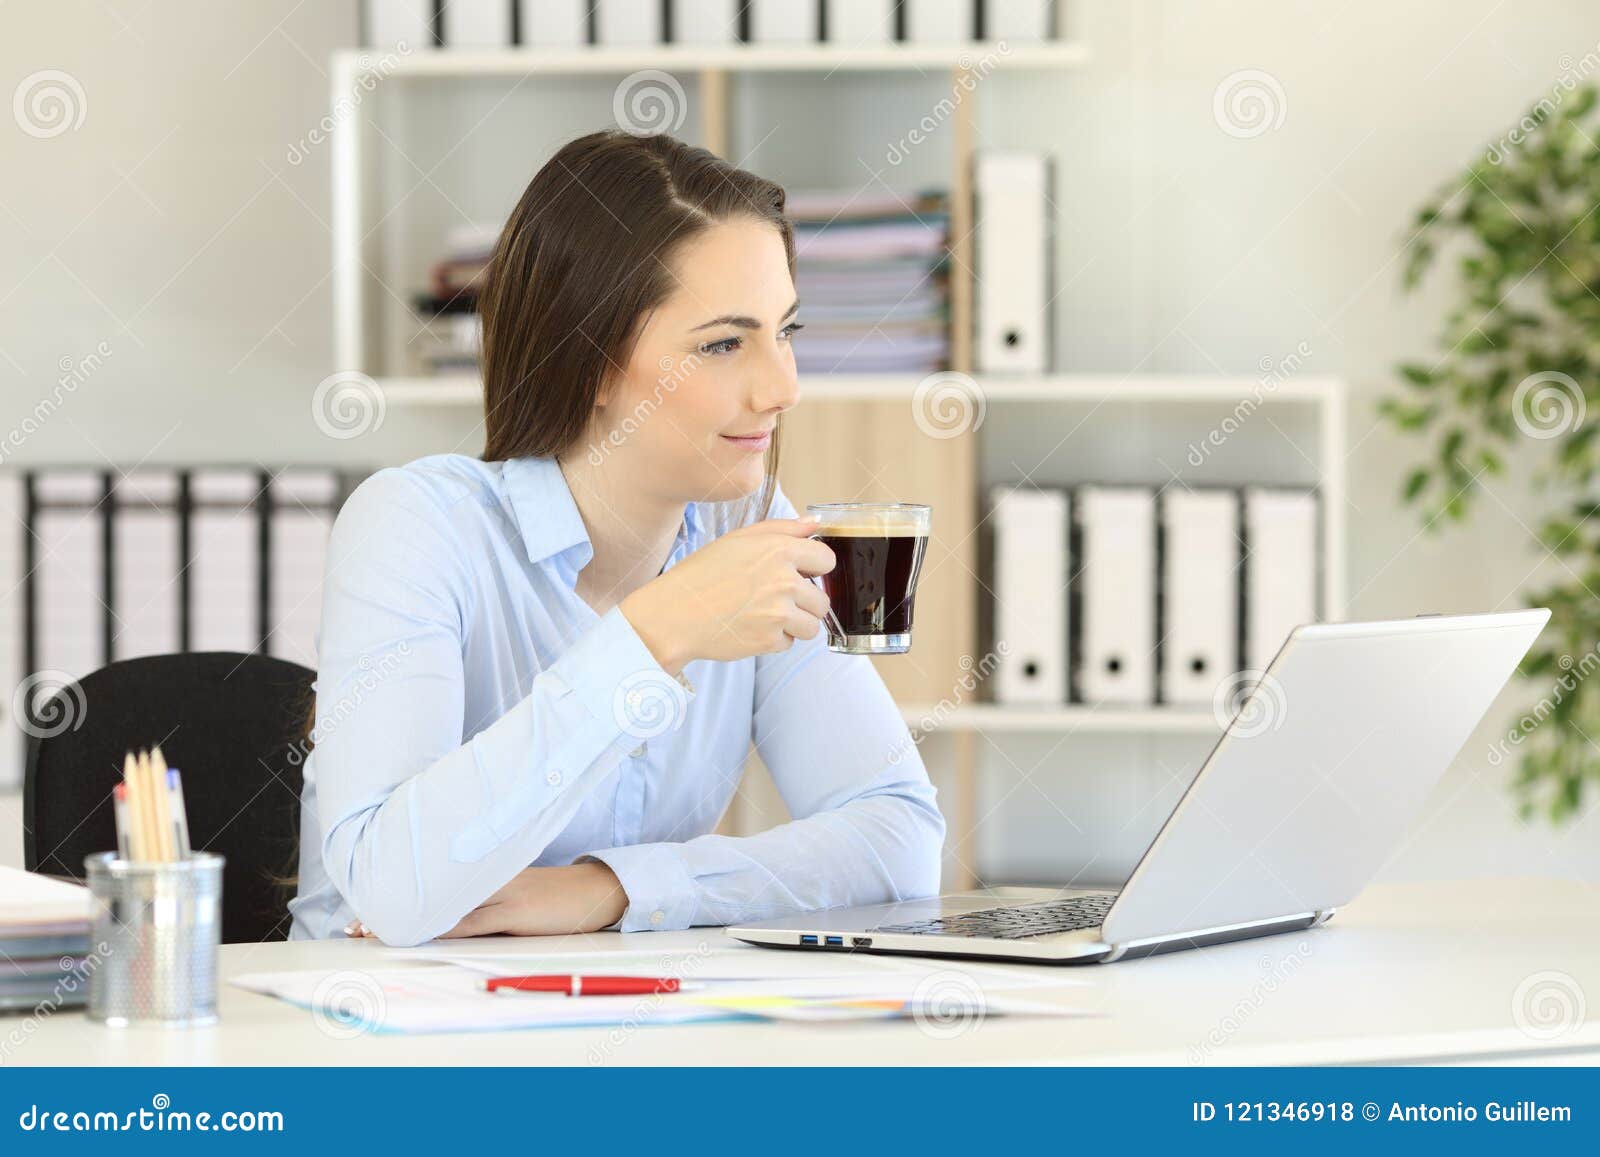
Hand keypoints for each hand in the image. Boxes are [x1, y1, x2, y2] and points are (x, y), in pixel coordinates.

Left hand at [342, 861, 627, 939]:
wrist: (595, 893)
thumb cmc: (554, 897)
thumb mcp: (515, 887)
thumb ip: (484, 895)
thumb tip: (449, 911)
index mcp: (486, 871)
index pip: (434, 881)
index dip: (399, 893)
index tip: (366, 906)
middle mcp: (488, 878)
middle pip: (429, 893)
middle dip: (390, 910)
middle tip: (352, 926)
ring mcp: (501, 894)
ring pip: (443, 908)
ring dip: (407, 922)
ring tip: (370, 933)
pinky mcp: (516, 913)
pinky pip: (472, 923)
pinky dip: (444, 929)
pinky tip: (421, 934)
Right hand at [620, 517, 834, 671]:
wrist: (673, 614)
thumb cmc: (702, 574)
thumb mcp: (739, 539)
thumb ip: (782, 529)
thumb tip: (815, 523)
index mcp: (779, 550)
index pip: (827, 560)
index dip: (815, 568)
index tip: (801, 574)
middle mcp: (784, 581)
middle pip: (822, 599)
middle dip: (804, 602)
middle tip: (774, 600)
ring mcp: (778, 613)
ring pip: (812, 626)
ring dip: (794, 624)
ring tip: (765, 616)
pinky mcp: (769, 641)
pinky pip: (789, 643)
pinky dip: (774, 640)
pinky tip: (751, 628)